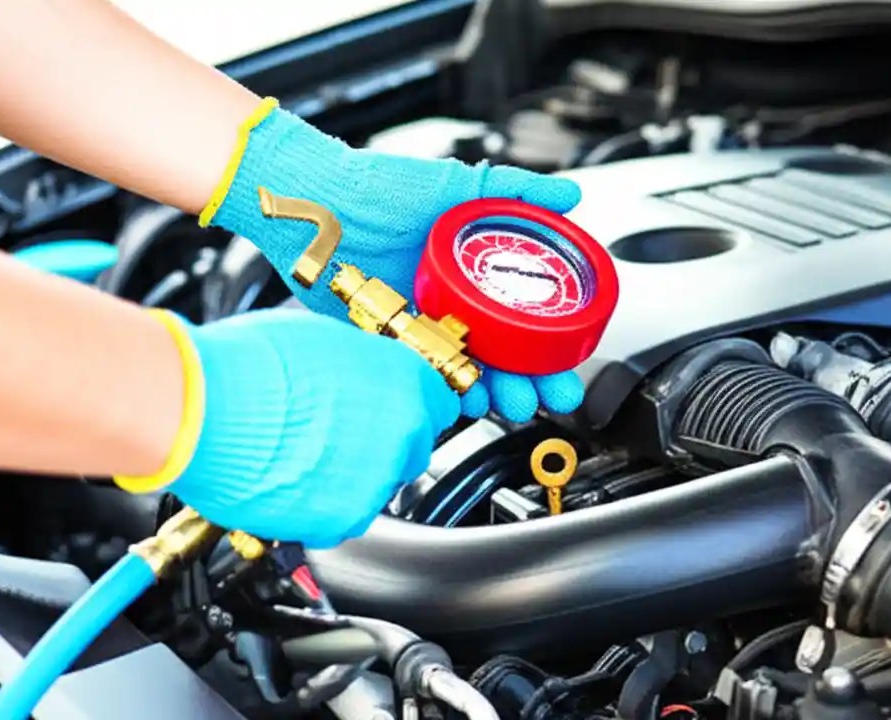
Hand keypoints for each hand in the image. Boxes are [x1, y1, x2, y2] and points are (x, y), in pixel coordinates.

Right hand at [159, 309, 458, 547]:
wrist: (200, 409)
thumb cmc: (247, 364)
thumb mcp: (320, 338)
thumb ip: (359, 364)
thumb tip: (360, 373)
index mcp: (405, 380)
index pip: (441, 402)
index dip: (412, 406)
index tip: (397, 410)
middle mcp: (401, 434)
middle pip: (411, 447)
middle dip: (380, 442)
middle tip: (335, 431)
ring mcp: (373, 482)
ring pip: (375, 486)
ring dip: (348, 477)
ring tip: (299, 454)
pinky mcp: (339, 519)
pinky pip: (340, 518)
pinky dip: (318, 506)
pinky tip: (287, 479)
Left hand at [203, 101, 584, 422]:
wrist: (319, 205)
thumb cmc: (382, 187)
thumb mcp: (459, 186)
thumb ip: (516, 190)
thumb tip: (570, 195)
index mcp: (475, 271)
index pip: (524, 317)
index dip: (552, 346)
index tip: (571, 365)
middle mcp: (452, 300)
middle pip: (503, 352)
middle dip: (530, 381)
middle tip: (548, 397)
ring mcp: (422, 321)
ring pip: (468, 368)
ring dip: (493, 390)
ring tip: (509, 402)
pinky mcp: (388, 337)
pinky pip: (423, 371)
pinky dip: (445, 387)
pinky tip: (464, 397)